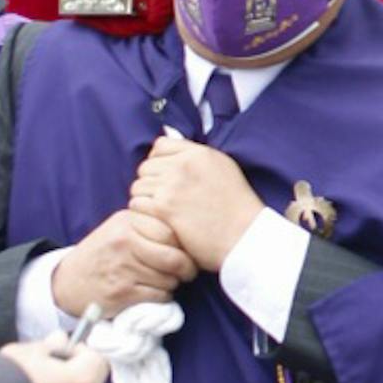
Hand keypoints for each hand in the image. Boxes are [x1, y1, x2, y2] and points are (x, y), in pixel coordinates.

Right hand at [49, 206, 192, 318]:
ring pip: (169, 279)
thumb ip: (150, 224)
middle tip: (188, 271)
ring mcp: (122, 268)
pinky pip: (160, 296)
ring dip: (173, 283)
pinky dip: (163, 297)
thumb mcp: (121, 228)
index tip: (188, 252)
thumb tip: (191, 233)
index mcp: (127, 221)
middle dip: (188, 268)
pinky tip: (154, 292)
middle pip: (175, 258)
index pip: (172, 232)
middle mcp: (124, 242)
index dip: (185, 245)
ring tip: (165, 280)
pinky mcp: (122, 293)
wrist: (69, 281)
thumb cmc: (105, 253)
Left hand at [130, 136, 263, 277]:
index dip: (158, 161)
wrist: (245, 236)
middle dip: (150, 183)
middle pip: (145, 167)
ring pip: (138, 187)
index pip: (160, 146)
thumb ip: (198, 159)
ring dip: (145, 200)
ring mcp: (172, 186)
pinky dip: (143, 214)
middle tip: (163, 200)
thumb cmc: (238, 208)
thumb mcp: (224, 170)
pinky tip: (158, 222)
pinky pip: (137, 204)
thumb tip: (173, 155)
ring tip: (161, 213)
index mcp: (199, 154)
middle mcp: (183, 165)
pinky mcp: (164, 208)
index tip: (165, 177)